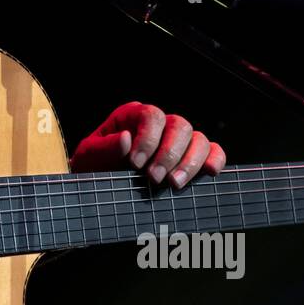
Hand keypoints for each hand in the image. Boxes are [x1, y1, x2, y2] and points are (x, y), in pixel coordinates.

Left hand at [70, 101, 225, 187]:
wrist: (100, 188)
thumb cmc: (94, 167)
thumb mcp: (89, 156)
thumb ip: (104, 148)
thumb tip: (126, 139)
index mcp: (133, 116)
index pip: (152, 116)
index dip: (148, 139)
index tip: (136, 164)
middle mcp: (160, 125)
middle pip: (179, 126)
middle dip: (168, 154)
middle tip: (155, 178)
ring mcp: (178, 140)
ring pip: (199, 139)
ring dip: (190, 162)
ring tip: (174, 184)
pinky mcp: (192, 157)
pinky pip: (214, 152)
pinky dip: (214, 160)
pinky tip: (208, 173)